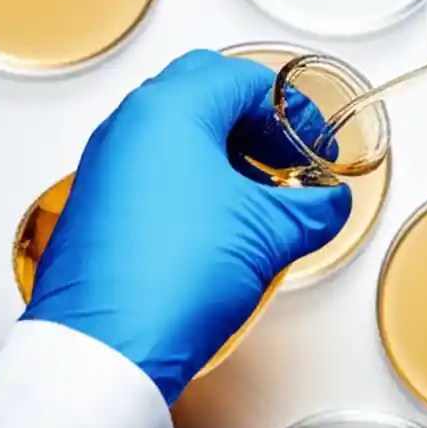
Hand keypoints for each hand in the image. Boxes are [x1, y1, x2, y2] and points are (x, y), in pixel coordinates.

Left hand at [23, 50, 351, 402]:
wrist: (108, 348)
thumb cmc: (172, 276)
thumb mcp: (273, 234)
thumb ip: (317, 208)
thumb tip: (330, 203)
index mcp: (168, 111)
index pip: (242, 80)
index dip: (292, 110)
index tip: (313, 141)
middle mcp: (128, 127)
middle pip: (203, 91)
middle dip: (254, 120)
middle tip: (286, 152)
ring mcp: (105, 164)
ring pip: (173, 129)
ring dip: (223, 149)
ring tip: (260, 191)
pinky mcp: (96, 203)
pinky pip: (151, 167)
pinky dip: (192, 177)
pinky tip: (222, 220)